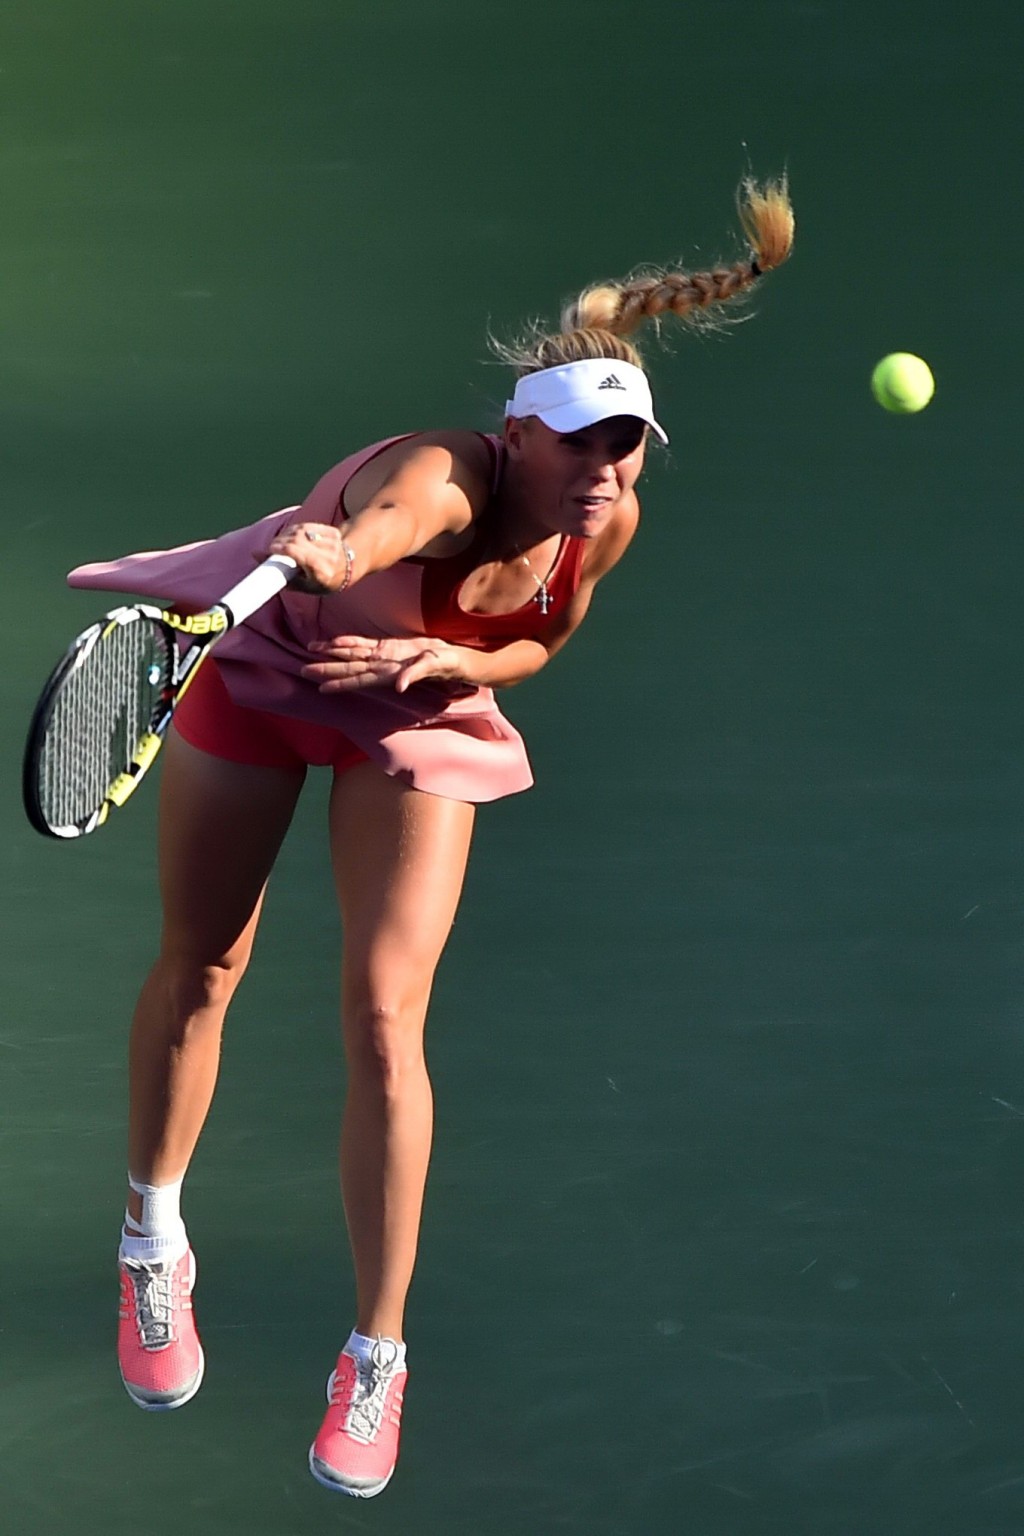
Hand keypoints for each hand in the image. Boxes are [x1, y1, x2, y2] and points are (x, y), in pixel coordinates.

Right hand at [265, 522, 350, 592]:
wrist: (354, 564)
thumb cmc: (327, 580)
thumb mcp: (308, 587)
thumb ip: (284, 578)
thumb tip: (257, 557)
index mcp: (323, 572)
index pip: (298, 554)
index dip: (281, 549)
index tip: (269, 550)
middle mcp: (329, 555)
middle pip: (297, 540)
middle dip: (280, 542)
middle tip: (271, 549)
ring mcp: (332, 542)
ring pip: (300, 531)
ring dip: (286, 536)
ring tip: (280, 543)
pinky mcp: (332, 531)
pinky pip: (307, 527)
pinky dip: (295, 530)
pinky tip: (290, 536)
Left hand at [302, 635, 464, 693]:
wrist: (455, 659)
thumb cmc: (447, 665)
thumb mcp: (433, 667)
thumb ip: (415, 675)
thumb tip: (399, 685)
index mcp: (389, 673)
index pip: (359, 679)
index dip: (340, 683)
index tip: (320, 687)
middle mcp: (382, 667)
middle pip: (349, 669)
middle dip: (326, 669)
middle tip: (302, 670)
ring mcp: (384, 657)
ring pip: (352, 656)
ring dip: (332, 656)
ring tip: (311, 652)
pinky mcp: (388, 647)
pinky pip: (363, 644)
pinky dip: (348, 643)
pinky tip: (334, 642)